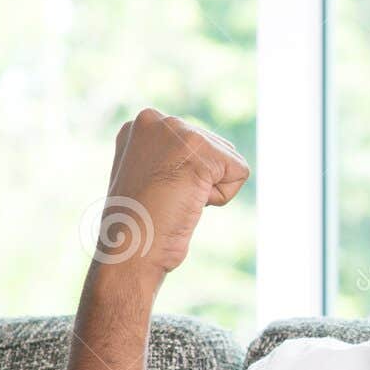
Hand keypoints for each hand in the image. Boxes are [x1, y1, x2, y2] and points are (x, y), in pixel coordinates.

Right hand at [93, 107, 249, 279]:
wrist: (129, 249)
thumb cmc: (139, 226)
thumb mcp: (148, 179)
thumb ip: (169, 160)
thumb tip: (194, 162)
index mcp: (142, 125)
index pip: (196, 145)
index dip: (187, 178)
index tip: (158, 193)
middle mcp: (157, 120)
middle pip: (216, 149)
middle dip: (201, 182)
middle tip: (168, 200)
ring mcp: (177, 131)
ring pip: (230, 160)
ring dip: (210, 190)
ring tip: (176, 201)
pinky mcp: (199, 149)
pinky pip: (240, 173)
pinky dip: (221, 197)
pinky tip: (189, 202)